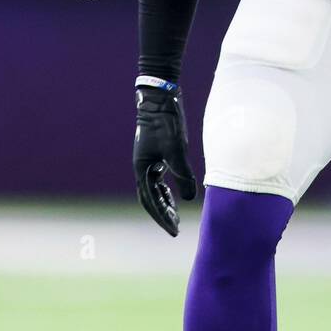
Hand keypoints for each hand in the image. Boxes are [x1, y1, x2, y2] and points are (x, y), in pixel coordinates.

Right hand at [133, 79, 196, 235]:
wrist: (161, 99)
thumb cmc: (166, 124)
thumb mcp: (176, 151)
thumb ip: (183, 175)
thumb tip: (189, 200)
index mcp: (142, 169)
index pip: (151, 201)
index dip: (162, 218)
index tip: (173, 231)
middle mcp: (142, 167)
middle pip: (151, 198)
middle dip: (163, 214)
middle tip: (176, 228)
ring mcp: (147, 160)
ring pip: (154, 189)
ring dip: (165, 203)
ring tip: (176, 216)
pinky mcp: (155, 154)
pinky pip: (158, 178)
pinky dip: (167, 189)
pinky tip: (176, 195)